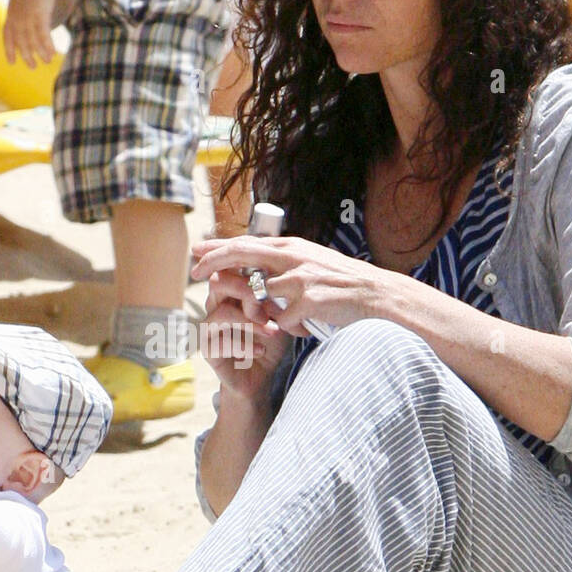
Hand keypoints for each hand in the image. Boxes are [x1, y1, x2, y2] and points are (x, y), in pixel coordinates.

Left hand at [3, 0, 56, 67]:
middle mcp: (17, 18)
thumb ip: (21, 9)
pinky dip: (48, 46)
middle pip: (21, 42)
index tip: (11, 62)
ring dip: (40, 53)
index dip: (9, 49)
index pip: (7, 35)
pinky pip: (43, 35)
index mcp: (11, 13)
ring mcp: (28, 18)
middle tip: (32, 66)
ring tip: (47, 62)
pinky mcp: (40, 15)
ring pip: (33, 41)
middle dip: (26, 55)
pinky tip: (53, 53)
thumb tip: (24, 16)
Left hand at [191, 235, 394, 339]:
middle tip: (194, 273)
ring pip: (262, 296)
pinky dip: (290, 329)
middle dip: (215, 262)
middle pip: (242, 254)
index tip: (197, 251)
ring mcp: (299, 278)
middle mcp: (292, 257)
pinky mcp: (308, 301)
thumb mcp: (311, 263)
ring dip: (264, 313)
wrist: (377, 295)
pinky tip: (305, 328)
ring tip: (278, 321)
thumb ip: (284, 263)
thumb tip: (256, 267)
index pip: (246, 242)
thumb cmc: (343, 283)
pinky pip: (284, 321)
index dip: (218, 247)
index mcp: (291, 247)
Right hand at [200, 269, 291, 403]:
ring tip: (272, 331)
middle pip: (219, 281)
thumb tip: (283, 276)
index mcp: (229, 290)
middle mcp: (215, 304)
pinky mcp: (208, 349)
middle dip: (248, 292)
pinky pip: (222, 341)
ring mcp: (209, 326)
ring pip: (222, 312)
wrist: (261, 375)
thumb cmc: (269, 340)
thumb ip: (275, 293)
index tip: (278, 284)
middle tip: (273, 307)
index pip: (230, 265)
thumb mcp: (278, 313)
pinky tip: (261, 350)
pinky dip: (245, 345)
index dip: (250, 270)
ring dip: (250, 322)